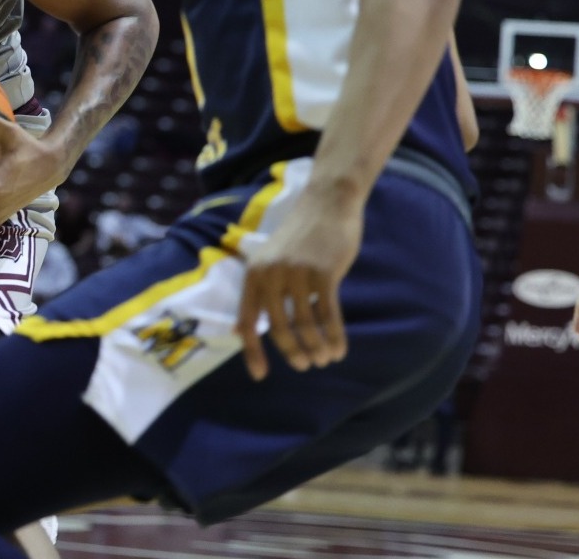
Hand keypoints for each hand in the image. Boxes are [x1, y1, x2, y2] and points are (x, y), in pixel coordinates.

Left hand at [235, 196, 361, 380]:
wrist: (327, 203)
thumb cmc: (300, 238)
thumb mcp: (270, 261)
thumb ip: (258, 293)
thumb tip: (239, 330)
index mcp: (254, 273)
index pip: (247, 320)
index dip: (252, 351)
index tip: (260, 376)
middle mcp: (271, 274)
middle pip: (279, 328)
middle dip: (292, 353)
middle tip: (304, 365)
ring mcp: (298, 272)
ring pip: (305, 325)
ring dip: (316, 348)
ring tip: (324, 358)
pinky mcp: (324, 272)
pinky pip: (329, 315)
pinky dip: (334, 337)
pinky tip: (339, 349)